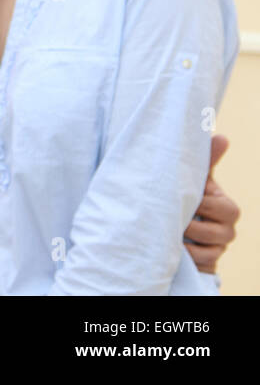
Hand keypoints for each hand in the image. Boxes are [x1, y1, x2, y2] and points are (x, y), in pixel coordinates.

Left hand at [184, 134, 239, 273]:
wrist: (181, 229)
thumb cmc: (189, 198)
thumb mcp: (196, 180)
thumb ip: (208, 160)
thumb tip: (223, 136)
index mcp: (228, 206)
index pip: (210, 204)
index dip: (192, 201)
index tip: (178, 196)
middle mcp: (229, 227)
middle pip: (207, 225)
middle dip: (186, 219)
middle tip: (168, 213)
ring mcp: (222, 246)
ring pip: (201, 242)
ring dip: (182, 234)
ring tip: (170, 227)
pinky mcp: (212, 260)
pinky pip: (198, 257)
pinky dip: (185, 251)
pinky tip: (175, 244)